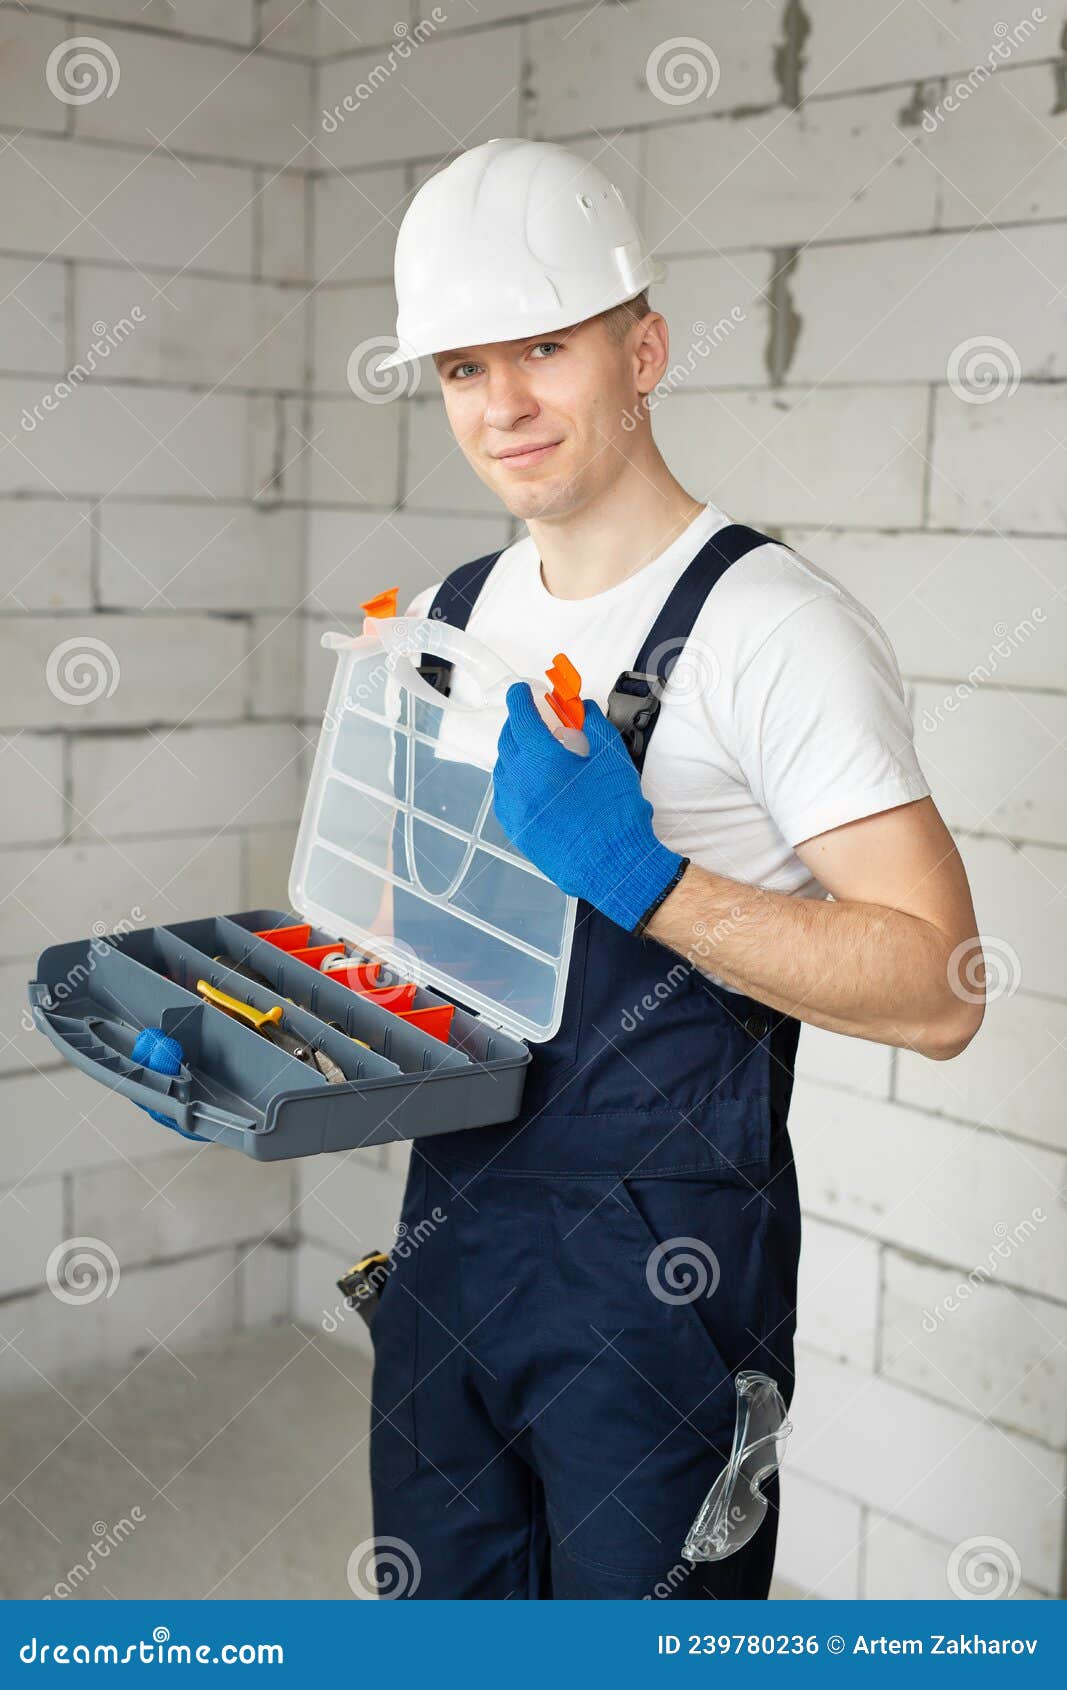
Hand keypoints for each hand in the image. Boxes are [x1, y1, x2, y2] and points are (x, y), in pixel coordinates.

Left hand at [492, 682, 684, 932]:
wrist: (612, 863)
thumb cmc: (615, 812)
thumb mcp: (612, 759)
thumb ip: (595, 726)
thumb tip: (584, 709)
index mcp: (540, 759)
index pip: (520, 716)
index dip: (519, 698)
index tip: (521, 690)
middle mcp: (519, 781)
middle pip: (508, 741)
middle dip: (517, 724)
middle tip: (532, 718)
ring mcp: (514, 807)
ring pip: (503, 769)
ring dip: (514, 753)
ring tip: (533, 750)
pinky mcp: (517, 829)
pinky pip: (505, 796)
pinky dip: (512, 780)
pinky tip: (528, 782)